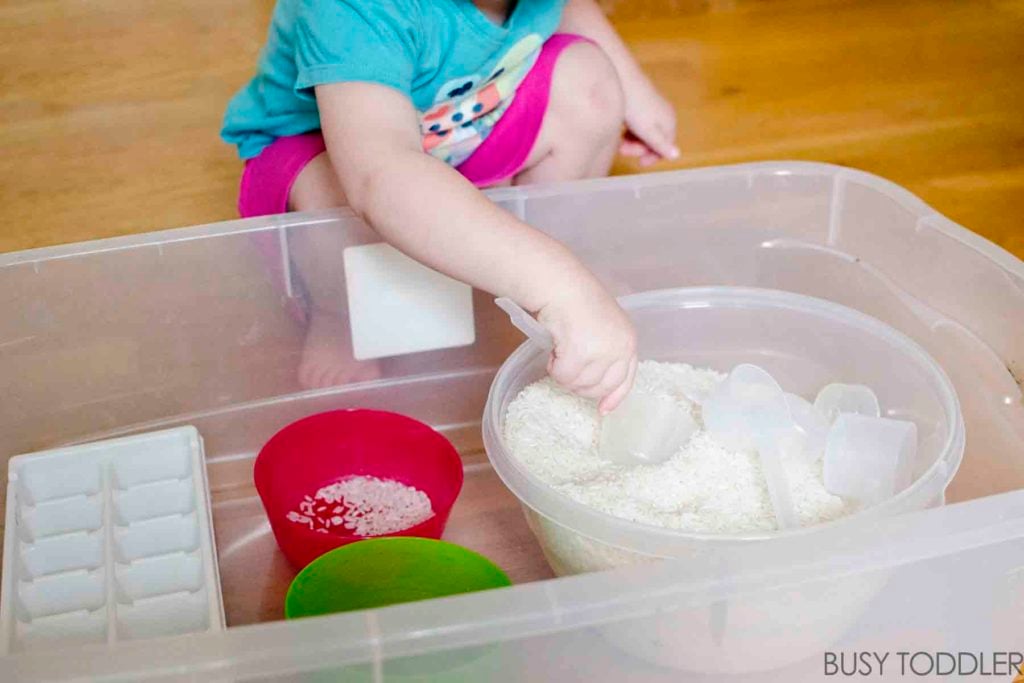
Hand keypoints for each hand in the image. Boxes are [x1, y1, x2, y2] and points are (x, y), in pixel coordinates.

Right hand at [537, 282, 637, 413]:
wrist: (562, 286)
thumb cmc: (576, 300)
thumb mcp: (603, 327)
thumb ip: (605, 351)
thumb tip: (593, 381)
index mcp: (628, 341)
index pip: (626, 379)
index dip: (614, 397)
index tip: (603, 409)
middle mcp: (620, 348)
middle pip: (600, 387)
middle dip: (581, 385)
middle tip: (566, 369)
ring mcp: (601, 352)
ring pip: (579, 384)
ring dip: (564, 374)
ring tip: (558, 353)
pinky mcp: (580, 354)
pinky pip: (563, 376)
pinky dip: (553, 368)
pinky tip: (552, 352)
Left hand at [619, 77, 678, 166]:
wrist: (620, 78)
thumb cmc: (635, 106)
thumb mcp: (647, 130)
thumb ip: (660, 144)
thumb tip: (677, 156)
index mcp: (669, 122)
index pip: (666, 147)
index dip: (652, 157)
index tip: (638, 162)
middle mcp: (665, 114)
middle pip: (654, 141)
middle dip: (639, 148)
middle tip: (622, 149)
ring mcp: (653, 109)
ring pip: (644, 133)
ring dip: (632, 141)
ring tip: (619, 141)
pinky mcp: (641, 104)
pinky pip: (638, 124)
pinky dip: (629, 131)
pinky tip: (620, 130)